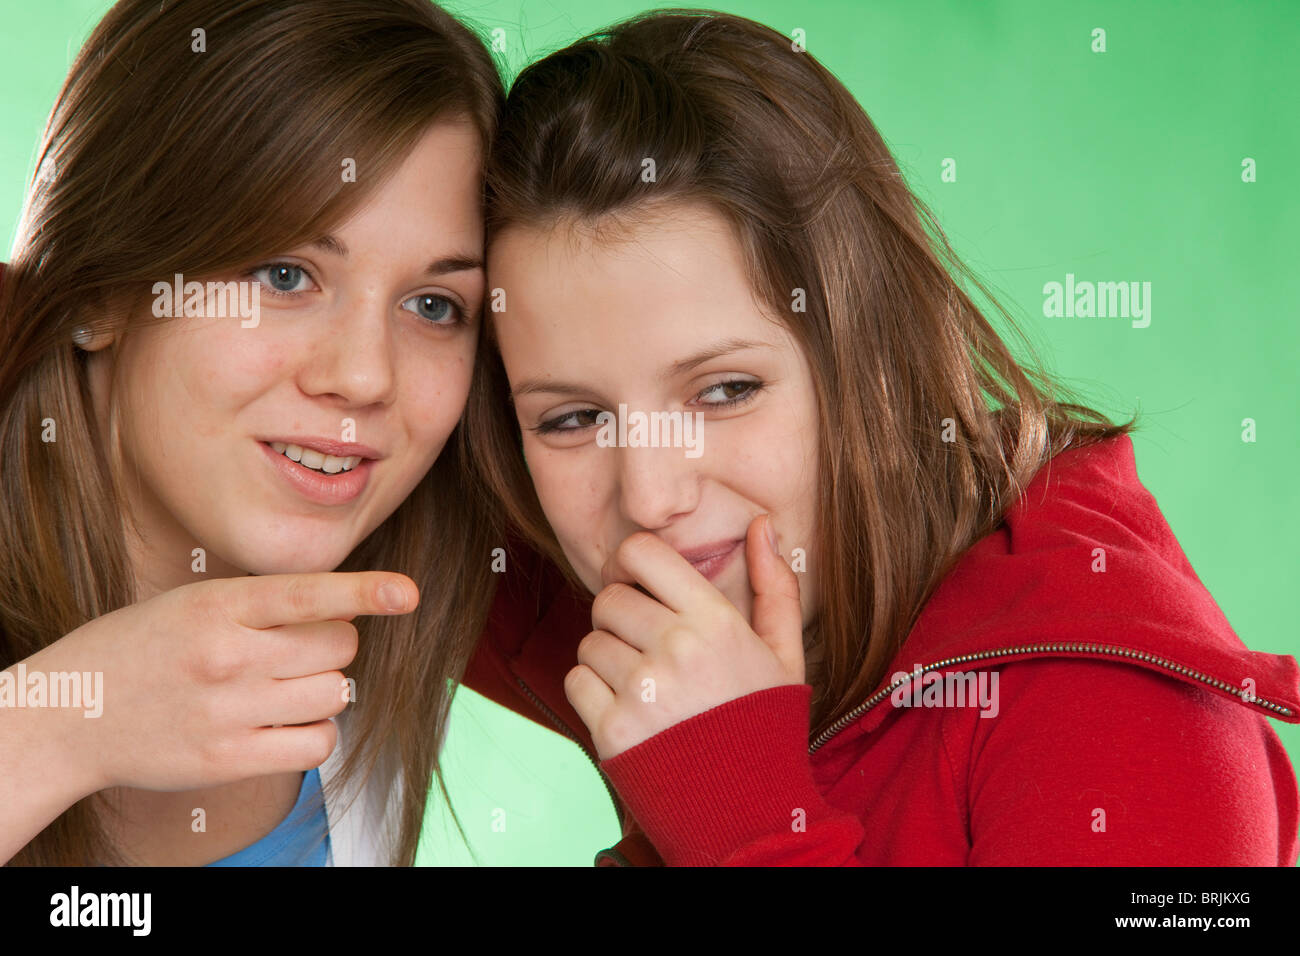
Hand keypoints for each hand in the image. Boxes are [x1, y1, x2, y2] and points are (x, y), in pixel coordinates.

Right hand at [51, 571, 417, 792]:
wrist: (73, 714)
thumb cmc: (143, 648)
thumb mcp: (195, 602)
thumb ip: (265, 604)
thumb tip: (347, 617)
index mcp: (218, 606)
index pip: (307, 594)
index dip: (364, 592)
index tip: (407, 593)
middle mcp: (228, 657)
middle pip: (338, 646)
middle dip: (333, 644)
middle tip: (296, 649)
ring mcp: (230, 711)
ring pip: (335, 693)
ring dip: (325, 688)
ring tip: (282, 685)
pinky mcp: (231, 759)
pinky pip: (318, 743)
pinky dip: (317, 730)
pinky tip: (288, 720)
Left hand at [565, 515, 803, 759]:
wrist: (750, 812)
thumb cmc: (765, 725)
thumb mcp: (785, 654)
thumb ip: (775, 587)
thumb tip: (761, 525)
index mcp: (715, 621)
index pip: (642, 553)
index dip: (631, 564)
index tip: (638, 586)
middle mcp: (676, 647)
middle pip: (609, 598)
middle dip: (620, 618)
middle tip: (645, 647)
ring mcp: (641, 689)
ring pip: (590, 640)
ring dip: (607, 658)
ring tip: (642, 685)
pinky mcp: (612, 728)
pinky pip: (576, 680)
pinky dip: (592, 691)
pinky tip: (628, 709)